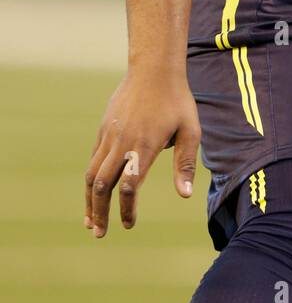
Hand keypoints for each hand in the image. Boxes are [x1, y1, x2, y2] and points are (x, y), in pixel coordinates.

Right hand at [84, 68, 200, 237]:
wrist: (154, 69)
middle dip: (99, 212)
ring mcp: (109, 135)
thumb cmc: (177, 101)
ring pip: (91, 173)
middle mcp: (121, 142)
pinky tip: (94, 192)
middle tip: (100, 233)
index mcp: (144, 146)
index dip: (127, 208)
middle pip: (102, 184)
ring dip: (89, 199)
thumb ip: (185, 164)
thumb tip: (185, 195)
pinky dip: (91, 179)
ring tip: (90, 221)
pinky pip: (93, 158)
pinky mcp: (103, 129)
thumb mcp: (191, 131)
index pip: (129, 185)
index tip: (129, 224)